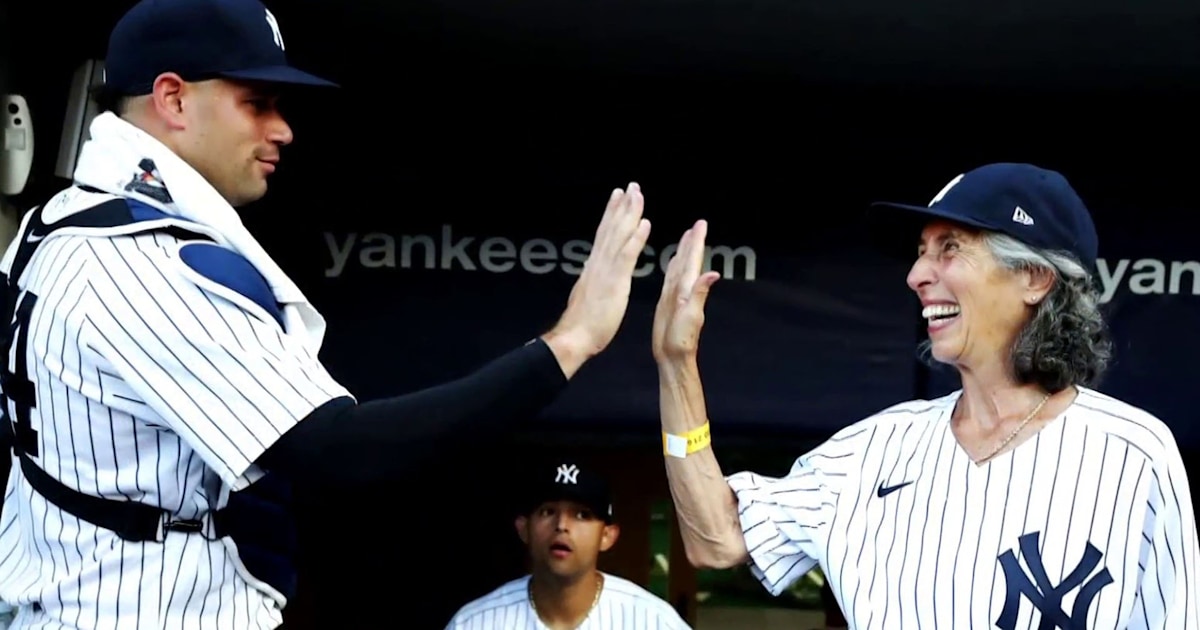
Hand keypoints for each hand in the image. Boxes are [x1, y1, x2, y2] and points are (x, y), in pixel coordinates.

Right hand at [543, 183, 650, 371]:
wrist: (574, 337)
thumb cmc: (582, 324)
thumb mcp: (586, 294)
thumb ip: (590, 278)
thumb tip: (590, 267)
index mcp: (593, 266)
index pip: (603, 234)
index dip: (611, 214)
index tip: (617, 197)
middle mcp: (598, 263)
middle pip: (610, 228)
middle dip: (621, 205)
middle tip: (630, 186)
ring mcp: (606, 270)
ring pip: (619, 235)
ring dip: (630, 213)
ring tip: (637, 194)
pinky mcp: (615, 281)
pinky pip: (627, 255)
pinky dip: (636, 237)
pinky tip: (645, 223)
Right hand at [653, 219, 719, 363]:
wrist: (672, 357)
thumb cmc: (682, 341)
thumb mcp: (692, 316)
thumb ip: (700, 294)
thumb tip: (713, 273)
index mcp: (689, 290)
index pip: (694, 261)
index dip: (697, 243)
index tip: (700, 225)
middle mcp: (684, 290)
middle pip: (688, 261)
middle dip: (692, 243)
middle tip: (697, 225)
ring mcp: (675, 296)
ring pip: (679, 267)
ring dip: (683, 252)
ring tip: (687, 237)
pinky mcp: (666, 302)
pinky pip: (669, 279)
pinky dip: (672, 268)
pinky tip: (673, 261)